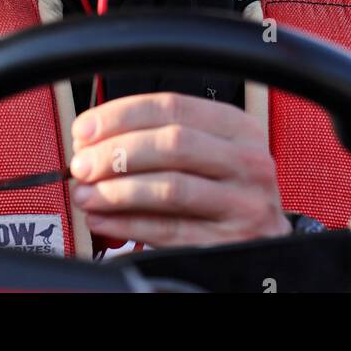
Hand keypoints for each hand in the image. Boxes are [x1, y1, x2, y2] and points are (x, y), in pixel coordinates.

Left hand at [69, 91, 291, 249]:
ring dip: (117, 190)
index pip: (173, 107)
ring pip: (169, 188)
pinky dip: (127, 223)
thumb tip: (96, 138)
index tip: (86, 128)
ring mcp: (242, 205)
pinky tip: (102, 218)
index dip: (122, 115)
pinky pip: (168, 231)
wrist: (268, 242)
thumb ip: (165, 136)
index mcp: (238, 127)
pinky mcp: (227, 244)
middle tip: (82, 163)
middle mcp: (247, 162)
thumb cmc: (227, 188)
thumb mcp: (214, 150)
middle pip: (172, 144)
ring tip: (85, 193)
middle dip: (116, 152)